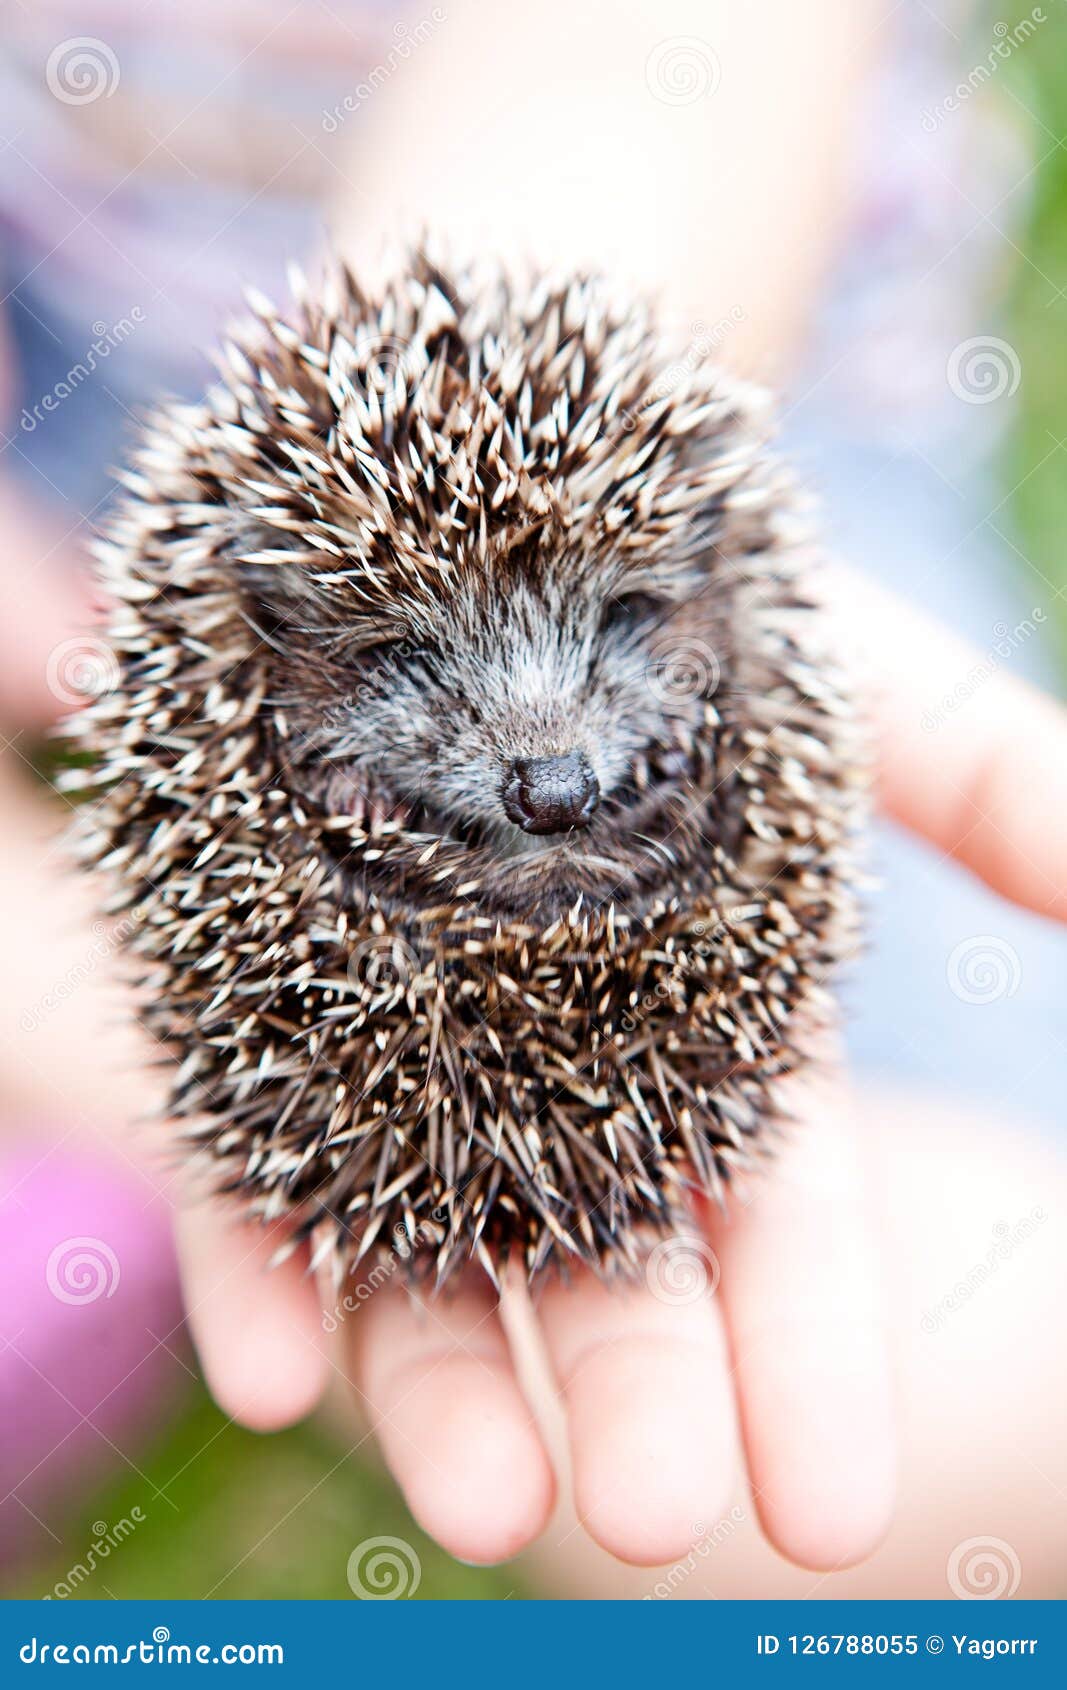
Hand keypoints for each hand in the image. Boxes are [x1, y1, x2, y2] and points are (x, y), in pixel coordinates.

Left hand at [173, 568, 1066, 1570]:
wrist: (477, 488)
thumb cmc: (680, 582)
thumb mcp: (857, 674)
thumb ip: (987, 778)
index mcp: (713, 1021)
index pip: (770, 1218)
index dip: (803, 1356)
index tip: (825, 1505)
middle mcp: (560, 1060)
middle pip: (596, 1258)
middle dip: (631, 1393)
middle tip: (647, 1521)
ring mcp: (406, 1038)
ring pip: (422, 1240)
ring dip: (444, 1375)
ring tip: (478, 1502)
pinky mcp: (261, 994)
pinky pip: (248, 1146)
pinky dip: (257, 1256)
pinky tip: (263, 1365)